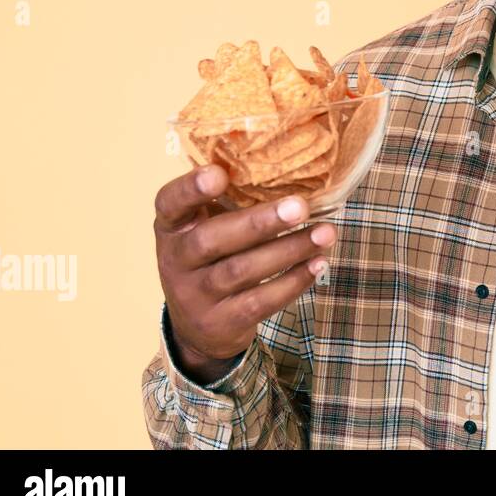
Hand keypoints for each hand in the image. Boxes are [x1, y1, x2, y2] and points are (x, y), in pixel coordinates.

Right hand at [152, 164, 336, 383]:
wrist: (198, 328)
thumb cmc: (212, 259)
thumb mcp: (206, 227)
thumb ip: (231, 201)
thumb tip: (292, 167)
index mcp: (172, 227)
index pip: (169, 203)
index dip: (190, 188)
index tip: (218, 173)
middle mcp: (176, 260)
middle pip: (211, 240)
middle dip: (259, 223)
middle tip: (300, 207)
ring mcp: (195, 296)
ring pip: (241, 272)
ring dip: (289, 250)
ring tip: (326, 233)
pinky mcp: (221, 322)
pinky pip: (260, 302)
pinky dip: (294, 281)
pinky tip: (318, 263)